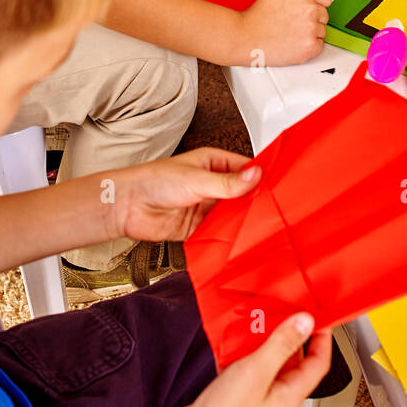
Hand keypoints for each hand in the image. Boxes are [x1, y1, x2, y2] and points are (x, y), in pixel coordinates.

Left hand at [111, 149, 260, 243]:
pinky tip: (236, 242)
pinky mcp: (198, 227)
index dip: (261, 179)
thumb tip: (255, 176)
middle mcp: (212, 184)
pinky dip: (227, 238)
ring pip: (232, 216)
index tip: (278, 189)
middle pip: (242, 195)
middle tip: (271, 214)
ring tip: (258, 230)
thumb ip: (228, 183)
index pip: (246, 170)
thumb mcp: (197, 179)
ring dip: (241, 222)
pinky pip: (219, 233)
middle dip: (254, 204)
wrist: (127, 206)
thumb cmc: (154, 180)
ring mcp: (205, 206)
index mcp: (214, 163)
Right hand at [142, 313, 333, 406]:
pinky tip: (236, 338)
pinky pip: (249, 363)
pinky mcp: (240, 391)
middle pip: (295, 359)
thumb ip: (282, 344)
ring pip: (270, 359)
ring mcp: (258, 393)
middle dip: (291, 333)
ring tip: (260, 319)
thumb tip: (305, 323)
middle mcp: (277, 395)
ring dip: (265, 339)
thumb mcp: (257, 371)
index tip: (320, 316)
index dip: (323, 337)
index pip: (319, 362)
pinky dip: (245, 348)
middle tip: (287, 311)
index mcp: (290, 394)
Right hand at [235, 0, 330, 65]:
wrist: (247, 37)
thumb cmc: (260, 14)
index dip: (312, 4)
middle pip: (324, 15)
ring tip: (290, 32)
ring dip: (310, 32)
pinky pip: (320, 45)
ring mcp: (311, 29)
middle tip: (291, 21)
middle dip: (311, 18)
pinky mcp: (311, 47)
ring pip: (322, 30)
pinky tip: (293, 41)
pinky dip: (309, 46)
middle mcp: (310, 9)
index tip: (299, 9)